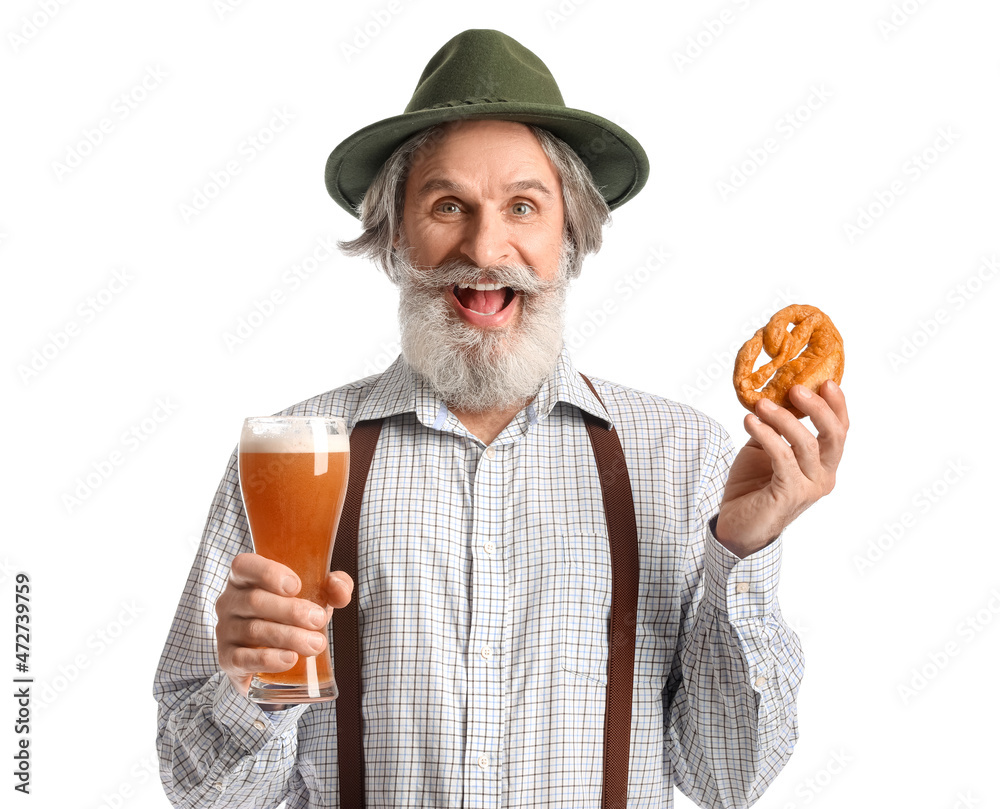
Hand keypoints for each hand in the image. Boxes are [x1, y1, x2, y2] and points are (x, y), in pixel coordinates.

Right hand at [214, 553, 353, 696]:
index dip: (268, 573)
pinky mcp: (227, 660)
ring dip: (288, 637)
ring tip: (315, 644)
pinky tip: (290, 659)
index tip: (296, 586)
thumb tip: (338, 587)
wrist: (272, 656)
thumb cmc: (293, 614)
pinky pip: (243, 658)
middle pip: (255, 601)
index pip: (244, 565)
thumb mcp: (316, 595)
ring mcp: (225, 631)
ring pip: (253, 630)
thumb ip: (335, 585)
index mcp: (246, 578)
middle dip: (292, 611)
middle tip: (318, 620)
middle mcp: (229, 601)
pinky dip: (268, 659)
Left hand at [716, 381, 848, 556]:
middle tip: (795, 388)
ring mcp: (809, 487)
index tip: (826, 381)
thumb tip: (777, 394)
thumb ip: (777, 427)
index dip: (837, 405)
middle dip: (817, 408)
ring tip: (760, 404)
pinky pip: (782, 457)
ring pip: (806, 444)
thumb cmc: (753, 485)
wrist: (735, 525)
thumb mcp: (766, 448)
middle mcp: (824, 476)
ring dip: (782, 419)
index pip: (840, 430)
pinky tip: (750, 422)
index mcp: (824, 464)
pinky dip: (766, 435)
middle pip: (835, 436)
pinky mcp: (789, 494)